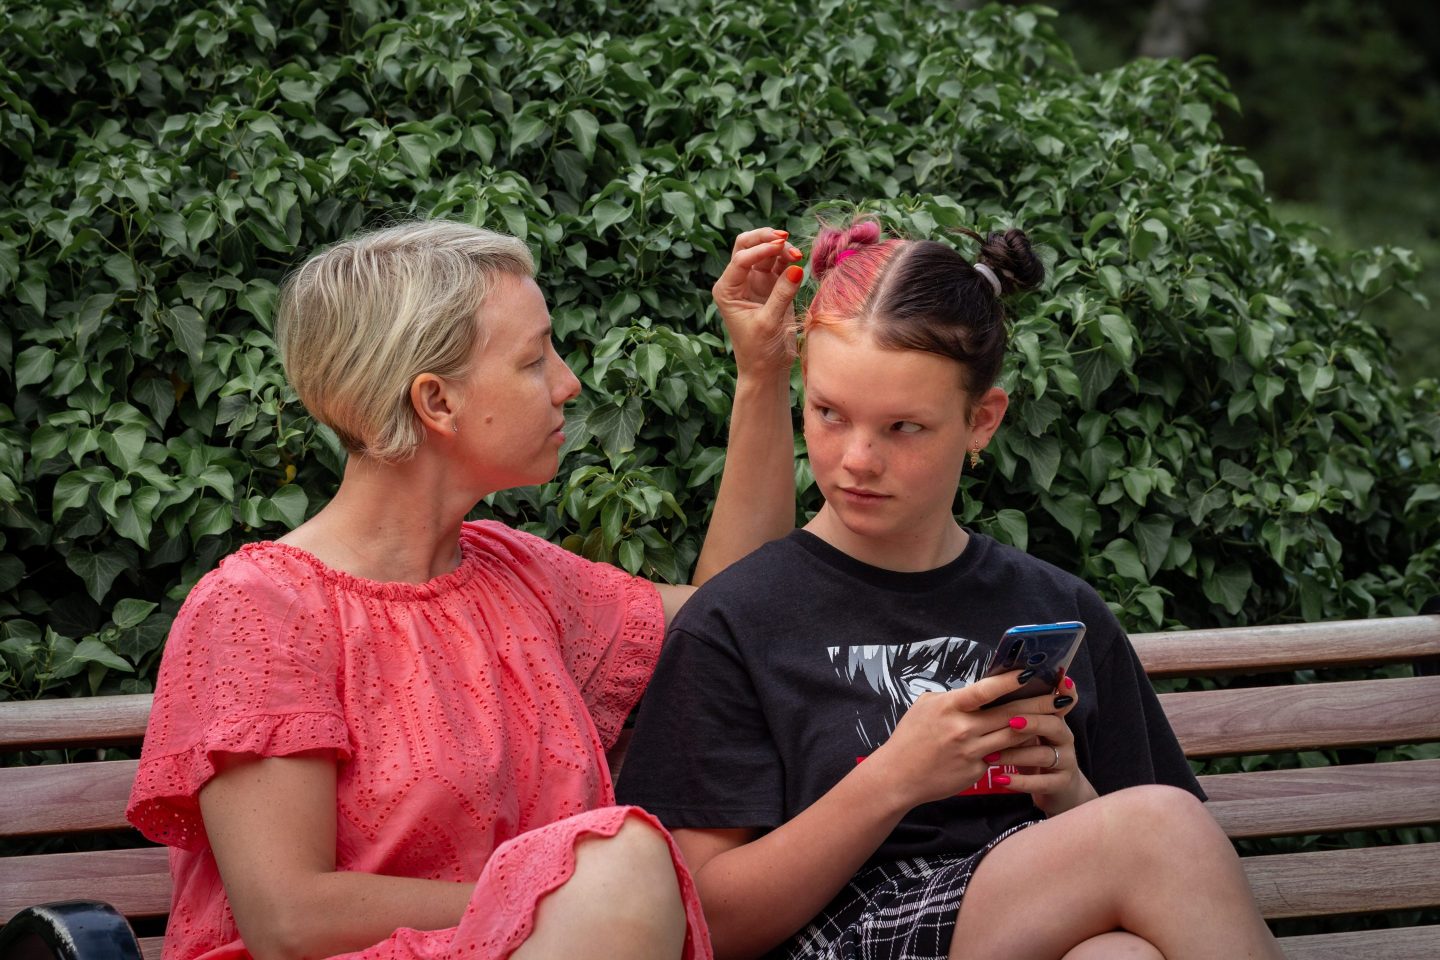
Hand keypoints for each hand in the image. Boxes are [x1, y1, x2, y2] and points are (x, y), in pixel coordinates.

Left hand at [711, 227, 804, 376]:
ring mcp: (755, 282)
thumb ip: (782, 294)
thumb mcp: (770, 322)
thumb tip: (797, 267)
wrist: (766, 370)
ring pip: (765, 252)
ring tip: (798, 255)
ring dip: (781, 249)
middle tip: (785, 239)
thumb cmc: (760, 351)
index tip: (781, 247)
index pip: (740, 259)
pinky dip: (788, 259)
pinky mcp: (772, 287)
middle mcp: (738, 282)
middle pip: (747, 245)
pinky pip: (779, 264)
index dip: (760, 250)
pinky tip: (798, 261)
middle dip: (765, 239)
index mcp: (727, 290)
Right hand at [867, 670, 1041, 809]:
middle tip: (1062, 696)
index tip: (1031, 671)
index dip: (1010, 680)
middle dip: (1039, 703)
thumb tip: (977, 693)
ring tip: (1056, 717)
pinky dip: (1018, 747)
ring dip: (1036, 726)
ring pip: (1012, 736)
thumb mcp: (925, 707)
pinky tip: (1033, 741)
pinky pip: (1003, 756)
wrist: (898, 776)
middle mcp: (963, 729)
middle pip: (1009, 713)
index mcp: (949, 707)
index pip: (984, 690)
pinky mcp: (976, 771)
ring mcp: (971, 751)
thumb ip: (952, 698)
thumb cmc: (910, 738)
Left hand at [986, 674, 1096, 814]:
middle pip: (1054, 725)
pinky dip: (1020, 782)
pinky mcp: (1061, 784)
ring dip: (1015, 755)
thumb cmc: (1033, 752)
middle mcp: (1064, 737)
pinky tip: (1000, 780)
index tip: (1061, 678)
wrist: (1054, 789)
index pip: (1063, 701)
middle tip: (1012, 722)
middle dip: (1033, 722)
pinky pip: (1041, 783)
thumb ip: (1017, 712)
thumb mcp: (1029, 730)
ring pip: (1044, 755)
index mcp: (1054, 719)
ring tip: (990, 757)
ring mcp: (1065, 761)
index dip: (1065, 690)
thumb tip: (991, 687)